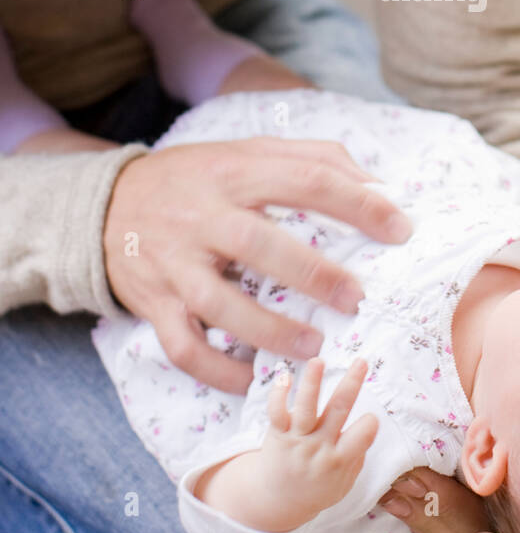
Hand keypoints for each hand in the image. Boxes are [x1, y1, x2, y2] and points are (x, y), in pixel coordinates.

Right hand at [103, 138, 412, 390]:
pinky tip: (253, 381)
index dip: (358, 202)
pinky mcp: (153, 303)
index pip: (304, 179)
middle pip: (258, 243)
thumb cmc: (199, 180)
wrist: (106, 206)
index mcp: (234, 172)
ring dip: (269, 330)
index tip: (400, 228)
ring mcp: (174, 264)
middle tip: (358, 297)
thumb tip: (377, 184)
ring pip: (217, 303)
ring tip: (315, 345)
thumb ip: (313, 157)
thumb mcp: (248, 152)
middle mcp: (202, 216)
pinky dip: (218, 371)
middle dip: (313, 273)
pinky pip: (183, 346)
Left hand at [194, 357, 377, 531]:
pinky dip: (279, 394)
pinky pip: (276, 412)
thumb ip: (356, 459)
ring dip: (312, 382)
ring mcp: (297, 439)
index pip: (360, 438)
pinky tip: (285, 376)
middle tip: (361, 362)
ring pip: (305, 408)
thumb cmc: (317, 490)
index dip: (369, 425)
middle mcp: (318, 447)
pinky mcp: (277, 434)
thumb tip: (368, 430)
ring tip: (319, 361)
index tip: (371, 419)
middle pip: (337, 411)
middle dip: (351, 384)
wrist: (276, 503)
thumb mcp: (343, 485)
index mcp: (339, 461)